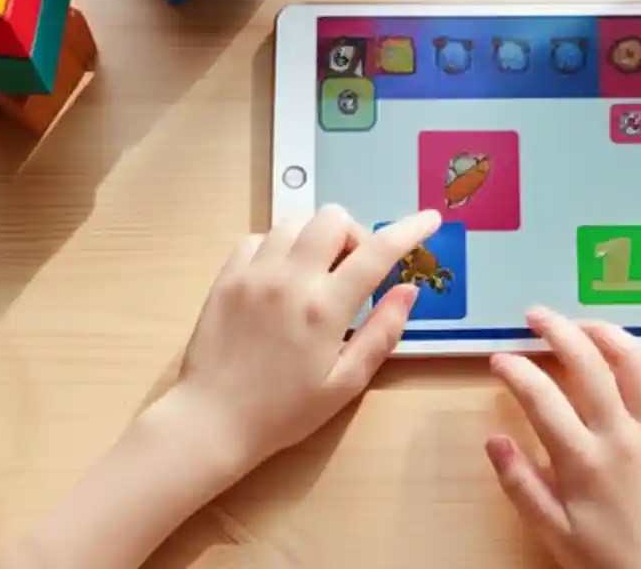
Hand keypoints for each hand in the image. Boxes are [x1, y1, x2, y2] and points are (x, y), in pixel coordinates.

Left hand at [172, 206, 441, 475]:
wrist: (212, 421)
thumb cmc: (285, 411)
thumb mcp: (345, 383)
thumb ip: (382, 333)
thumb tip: (409, 289)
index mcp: (325, 308)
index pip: (378, 251)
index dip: (410, 230)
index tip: (429, 220)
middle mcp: (289, 279)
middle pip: (332, 218)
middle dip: (354, 235)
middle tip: (353, 272)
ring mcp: (253, 273)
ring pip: (294, 221)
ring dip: (316, 238)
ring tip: (316, 274)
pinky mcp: (226, 277)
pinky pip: (259, 238)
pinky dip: (279, 248)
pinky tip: (281, 279)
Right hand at [487, 308, 640, 568]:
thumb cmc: (606, 559)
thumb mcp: (552, 532)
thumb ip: (521, 484)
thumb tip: (494, 440)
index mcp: (583, 461)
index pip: (541, 397)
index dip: (516, 370)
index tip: (499, 359)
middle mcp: (621, 436)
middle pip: (588, 363)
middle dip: (557, 329)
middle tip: (535, 315)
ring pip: (635, 361)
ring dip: (606, 332)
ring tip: (582, 323)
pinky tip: (629, 364)